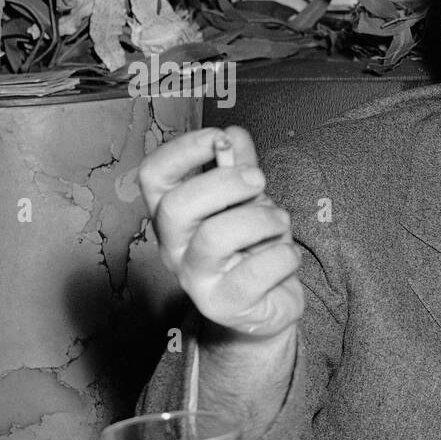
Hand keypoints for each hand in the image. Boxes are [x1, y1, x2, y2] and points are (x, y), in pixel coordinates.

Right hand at [138, 126, 303, 338]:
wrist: (268, 304)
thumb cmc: (253, 246)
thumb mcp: (248, 201)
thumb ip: (239, 167)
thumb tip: (232, 134)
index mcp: (173, 215)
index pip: (152, 176)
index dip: (182, 150)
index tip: (218, 138)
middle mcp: (174, 247)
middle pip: (177, 206)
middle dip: (226, 183)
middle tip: (260, 180)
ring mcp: (195, 279)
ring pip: (216, 237)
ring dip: (261, 219)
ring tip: (279, 222)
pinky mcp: (223, 305)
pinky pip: (255, 271)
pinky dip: (283, 255)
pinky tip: (287, 256)